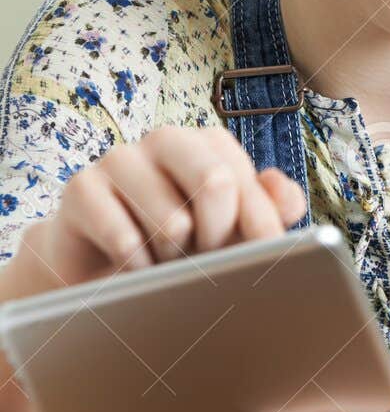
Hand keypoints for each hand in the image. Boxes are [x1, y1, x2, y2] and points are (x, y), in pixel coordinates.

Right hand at [11, 125, 306, 295]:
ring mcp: (119, 159)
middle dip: (218, 235)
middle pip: (214, 181)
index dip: (260, 228)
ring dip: (174, 258)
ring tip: (164, 259)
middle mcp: (165, 140)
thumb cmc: (176, 247)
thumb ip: (268, 212)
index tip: (263, 259)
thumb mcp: (230, 232)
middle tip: (205, 256)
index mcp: (207, 144)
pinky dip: (137, 267)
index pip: (247, 180)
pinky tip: (134, 267)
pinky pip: (124, 239)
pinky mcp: (81, 188)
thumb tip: (287, 199)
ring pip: (171, 221)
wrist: (100, 271)